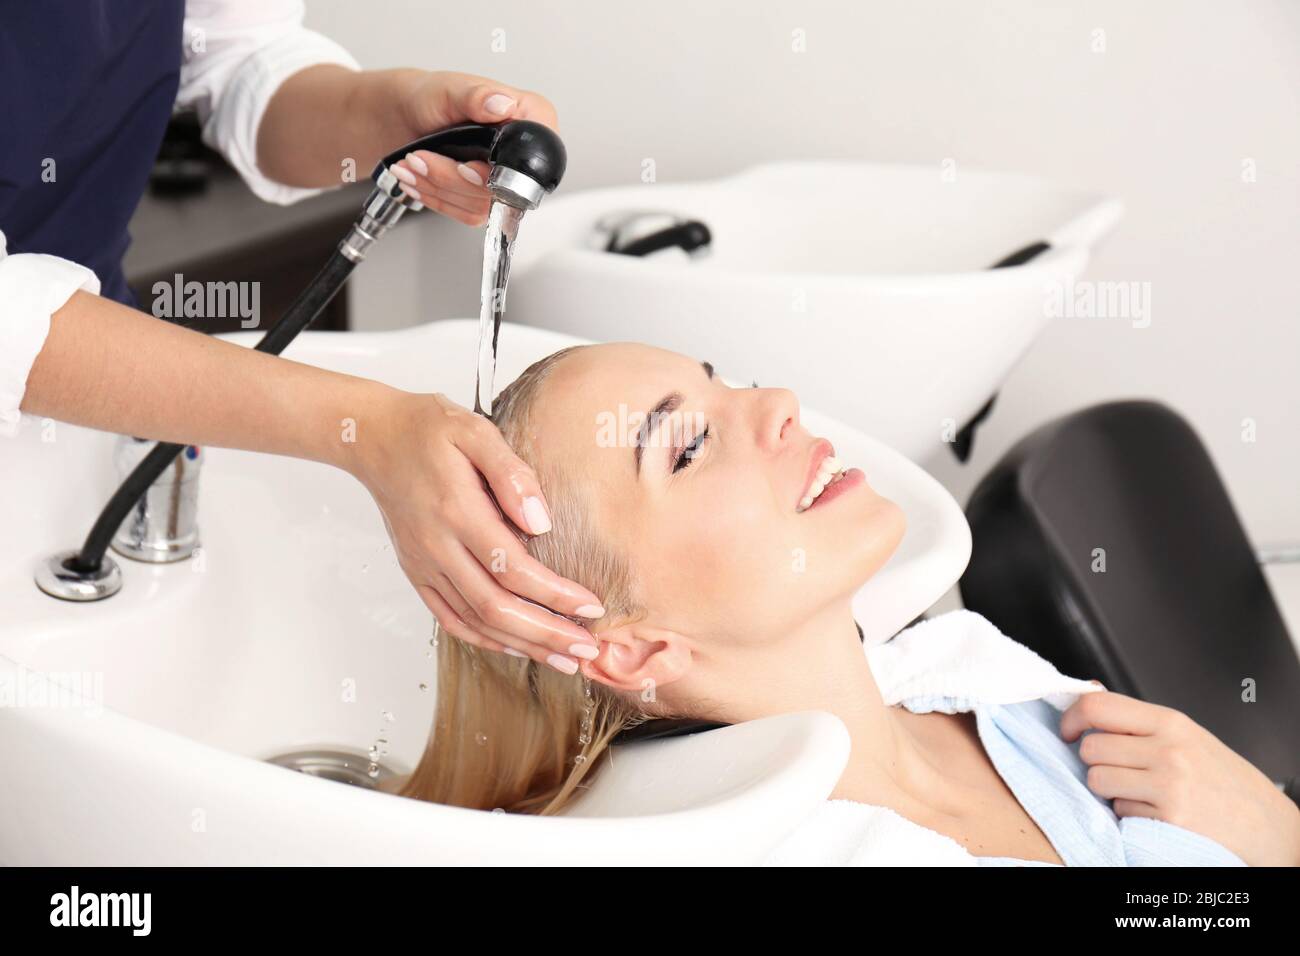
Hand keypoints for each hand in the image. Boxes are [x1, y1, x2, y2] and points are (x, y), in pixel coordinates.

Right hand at [351, 388, 603, 673]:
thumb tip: (541, 523)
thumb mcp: (476, 432)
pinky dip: (485, 639)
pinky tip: (517, 646)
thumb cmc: (429, 430)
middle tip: (587, 647)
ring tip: (564, 657)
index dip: (554, 594)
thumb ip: (511, 474)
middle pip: (495, 607)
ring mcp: (424, 565)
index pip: (512, 569)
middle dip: (546, 634)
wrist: (375, 438)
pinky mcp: (417, 573)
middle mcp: (437, 547)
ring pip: (474, 621)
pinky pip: (450, 618)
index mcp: (456, 512)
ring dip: (522, 645)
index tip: (591, 606)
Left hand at [385, 70, 559, 225]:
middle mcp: (521, 154)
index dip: (504, 170)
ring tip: (412, 165)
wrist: (406, 117)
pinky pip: (466, 214)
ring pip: (480, 205)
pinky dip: (435, 199)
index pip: (536, 156)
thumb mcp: (450, 89)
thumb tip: (503, 104)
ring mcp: (505, 182)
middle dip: (453, 177)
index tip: (465, 166)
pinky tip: (417, 180)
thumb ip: (477, 96)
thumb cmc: (432, 99)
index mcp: (530, 120)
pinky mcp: (484, 200)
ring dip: (437, 188)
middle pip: (502, 188)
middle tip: (419, 158)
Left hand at [1060, 689, 1299, 865]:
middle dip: (1095, 761)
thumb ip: (1138, 720)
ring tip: (1139, 789)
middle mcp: (1169, 750)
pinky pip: (1119, 811)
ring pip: (1097, 780)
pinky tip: (1156, 810)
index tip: (1068, 730)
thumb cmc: (1223, 779)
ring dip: (1109, 789)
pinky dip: (1130, 813)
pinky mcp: (1168, 818)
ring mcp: (1168, 785)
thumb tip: (1088, 693)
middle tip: (1118, 768)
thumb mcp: (1186, 736)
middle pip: (1091, 747)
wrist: (1266, 824)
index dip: (1071, 717)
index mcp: (1171, 722)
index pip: (1099, 705)